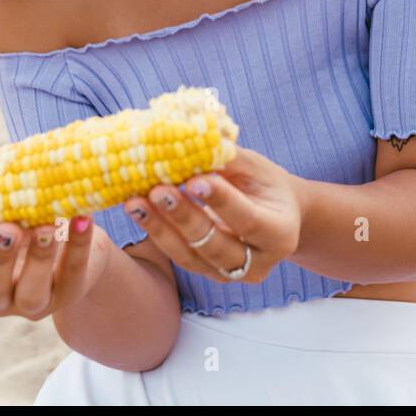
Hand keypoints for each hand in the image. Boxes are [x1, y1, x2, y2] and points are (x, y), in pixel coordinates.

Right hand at [0, 216, 108, 320]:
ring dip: (39, 258)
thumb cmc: (24, 219)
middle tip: (7, 228)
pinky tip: (82, 219)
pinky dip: (78, 246)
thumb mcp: (4, 210)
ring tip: (47, 226)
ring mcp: (33, 302)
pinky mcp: (69, 295)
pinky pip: (73, 274)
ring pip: (32, 293)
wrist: (71, 243)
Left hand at [122, 147, 303, 285]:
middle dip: (184, 218)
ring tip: (135, 202)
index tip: (194, 179)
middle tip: (156, 190)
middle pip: (216, 246)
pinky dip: (157, 232)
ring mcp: (232, 274)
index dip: (221, 202)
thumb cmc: (265, 183)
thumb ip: (227, 160)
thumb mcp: (256, 167)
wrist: (276, 214)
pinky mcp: (208, 273)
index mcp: (281, 233)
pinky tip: (138, 209)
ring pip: (191, 257)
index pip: (249, 220)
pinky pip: (179, 256)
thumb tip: (188, 141)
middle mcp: (259, 263)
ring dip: (160, 229)